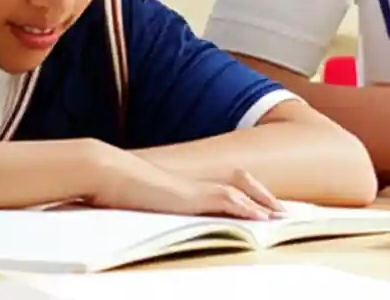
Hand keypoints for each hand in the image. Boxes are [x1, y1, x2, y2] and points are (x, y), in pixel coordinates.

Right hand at [91, 150, 284, 219]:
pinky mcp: (192, 195)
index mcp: (186, 185)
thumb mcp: (140, 200)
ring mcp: (194, 186)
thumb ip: (151, 204)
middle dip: (264, 195)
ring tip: (282, 214)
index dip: (246, 193)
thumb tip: (149, 210)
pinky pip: (227, 200)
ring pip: (240, 190)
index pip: (225, 185)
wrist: (106, 172)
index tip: (263, 205)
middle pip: (241, 182)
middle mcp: (194, 182)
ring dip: (263, 201)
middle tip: (283, 210)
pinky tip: (261, 216)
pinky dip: (247, 207)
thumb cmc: (117, 188)